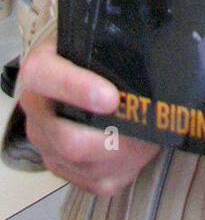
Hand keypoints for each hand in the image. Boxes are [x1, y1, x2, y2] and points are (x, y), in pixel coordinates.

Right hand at [17, 34, 160, 196]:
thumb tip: (153, 52)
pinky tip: (139, 149)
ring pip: (88, 165)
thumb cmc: (97, 53)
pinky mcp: (62, 168)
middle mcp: (36, 110)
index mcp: (40, 69)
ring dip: (127, 154)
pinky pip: (96, 181)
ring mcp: (46, 143)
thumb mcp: (101, 38)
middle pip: (70, 140)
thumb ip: (117, 44)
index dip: (76, 89)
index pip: (45, 77)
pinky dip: (125, 168)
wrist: (84, 73)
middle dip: (118, 137)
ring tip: (152, 134)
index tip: (111, 98)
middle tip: (150, 124)